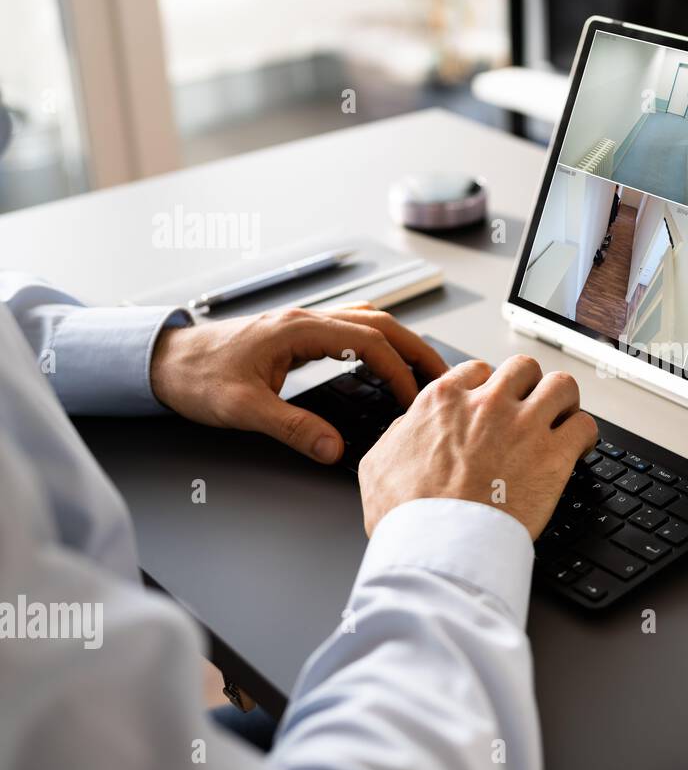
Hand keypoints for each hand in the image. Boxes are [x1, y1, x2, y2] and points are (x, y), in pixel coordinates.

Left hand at [150, 304, 448, 462]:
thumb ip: (293, 428)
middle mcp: (306, 320)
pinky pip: (351, 331)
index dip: (399, 370)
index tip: (413, 399)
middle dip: (416, 349)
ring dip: (400, 344)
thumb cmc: (194, 376)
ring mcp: (303, 324)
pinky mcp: (297, 335)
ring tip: (423, 370)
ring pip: (368, 323)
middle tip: (444, 376)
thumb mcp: (243, 409)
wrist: (161, 361)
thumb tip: (334, 449)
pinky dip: (377, 345)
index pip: (370, 342)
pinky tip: (382, 365)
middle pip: (380, 323)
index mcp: (298, 330)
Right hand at [358, 354, 597, 538]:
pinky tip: (578, 448)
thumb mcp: (378, 463)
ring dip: (564, 401)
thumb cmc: (406, 514)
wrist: (437, 546)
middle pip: (523, 369)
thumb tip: (408, 427)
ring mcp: (524, 426)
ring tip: (562, 420)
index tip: (495, 405)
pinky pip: (584, 426)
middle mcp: (487, 404)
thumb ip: (398, 435)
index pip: (478, 371)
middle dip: (529, 387)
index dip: (490, 389)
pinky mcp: (553, 456)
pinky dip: (585, 435)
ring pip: (561, 385)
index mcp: (443, 401)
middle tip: (532, 410)